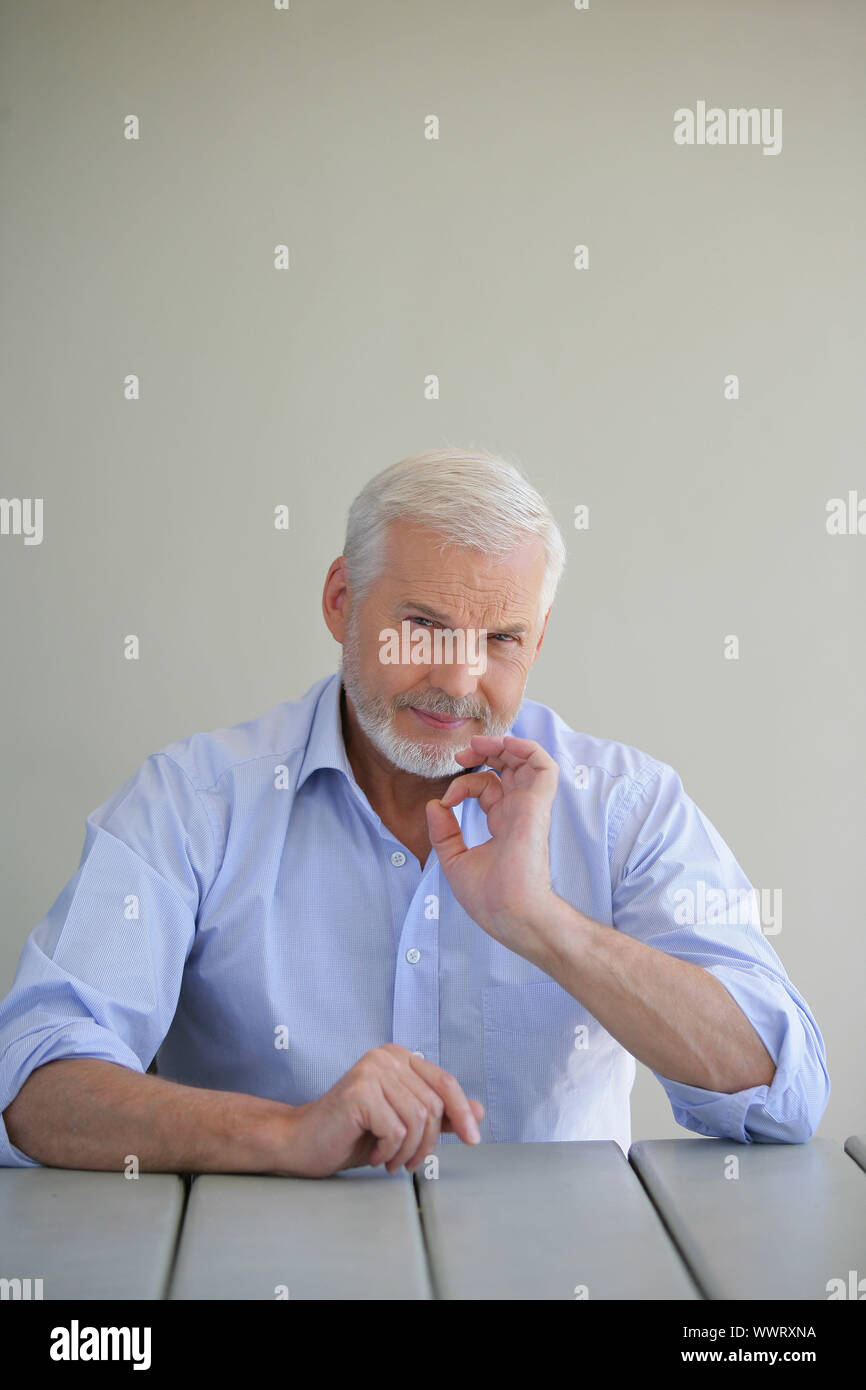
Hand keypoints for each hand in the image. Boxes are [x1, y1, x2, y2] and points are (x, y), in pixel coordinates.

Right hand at [280, 1044, 484, 1177]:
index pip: (445, 1082)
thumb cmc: (352, 1134)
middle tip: (407, 1161)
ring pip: (418, 1119)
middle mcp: (386, 1057)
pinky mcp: (359, 1092)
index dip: (462, 1112)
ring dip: (408, 1151)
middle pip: (434, 1105)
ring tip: (390, 1159)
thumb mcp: (404, 1124)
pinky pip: (396, 1130)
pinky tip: (374, 1153)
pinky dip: (389, 1151)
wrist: (303, 1143)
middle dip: (427, 1143)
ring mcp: (371, 1071)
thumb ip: (438, 1114)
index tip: (472, 1139)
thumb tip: (479, 1111)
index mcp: (398, 1057)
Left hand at [425, 734, 558, 963]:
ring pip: (528, 760)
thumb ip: (444, 832)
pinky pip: (544, 767)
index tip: (446, 801)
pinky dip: (527, 748)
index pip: (488, 788)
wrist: (510, 915)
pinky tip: (504, 744)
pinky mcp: (537, 806)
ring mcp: (529, 808)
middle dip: (486, 752)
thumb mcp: (454, 861)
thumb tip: (434, 804)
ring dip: (504, 744)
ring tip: (479, 744)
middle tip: (462, 754)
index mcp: (504, 823)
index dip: (464, 784)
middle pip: (510, 767)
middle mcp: (519, 812)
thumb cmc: (490, 899)